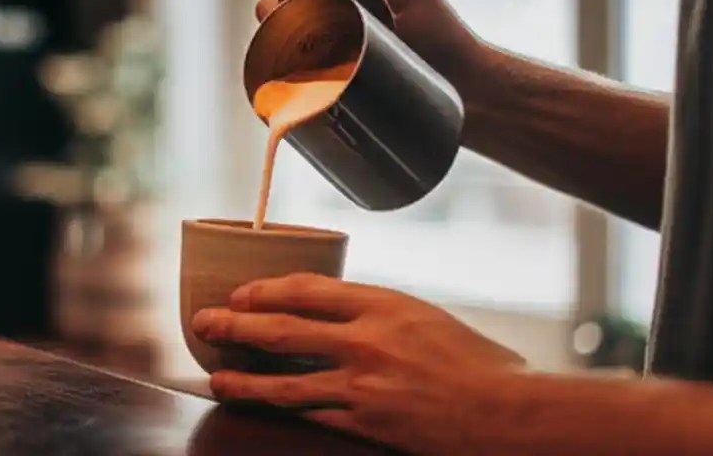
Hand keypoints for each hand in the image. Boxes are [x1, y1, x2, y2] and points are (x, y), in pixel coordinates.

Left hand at [191, 273, 524, 453]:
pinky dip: (283, 410)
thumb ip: (374, 311)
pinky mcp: (366, 424)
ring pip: (286, 384)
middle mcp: (367, 342)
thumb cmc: (476, 363)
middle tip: (205, 323)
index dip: (264, 290)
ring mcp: (363, 387)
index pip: (306, 289)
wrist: (508, 414)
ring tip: (216, 378)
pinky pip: (312, 415)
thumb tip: (329, 309)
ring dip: (244, 381)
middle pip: (282, 331)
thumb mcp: (424, 315)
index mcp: (383, 304)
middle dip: (235, 326)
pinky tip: (263, 407)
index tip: (240, 293)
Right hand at [259, 0, 486, 96]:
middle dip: (282, 4)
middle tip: (312, 29)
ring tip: (310, 53)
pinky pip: (279, 55)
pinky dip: (279, 59)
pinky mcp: (317, 65)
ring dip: (279, 32)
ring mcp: (320, 29)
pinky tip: (301, 71)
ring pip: (269, 19)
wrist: (457, 88)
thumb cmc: (442, 33)